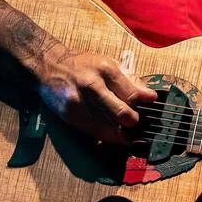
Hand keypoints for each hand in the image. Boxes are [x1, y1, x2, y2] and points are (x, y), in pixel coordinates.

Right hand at [34, 47, 157, 144]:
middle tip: (139, 124)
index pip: (132, 94)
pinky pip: (94, 133)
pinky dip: (108, 137)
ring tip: (132, 138)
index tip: (152, 105)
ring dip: (123, 136)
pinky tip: (116, 137)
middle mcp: (91, 86)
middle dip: (134, 123)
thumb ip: (129, 81)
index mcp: (104, 69)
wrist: (49, 66)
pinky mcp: (70, 116)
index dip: (146, 103)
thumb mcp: (107, 64)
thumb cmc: (83, 65)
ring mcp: (78, 103)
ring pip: (108, 129)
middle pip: (121, 113)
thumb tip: (150, 97)